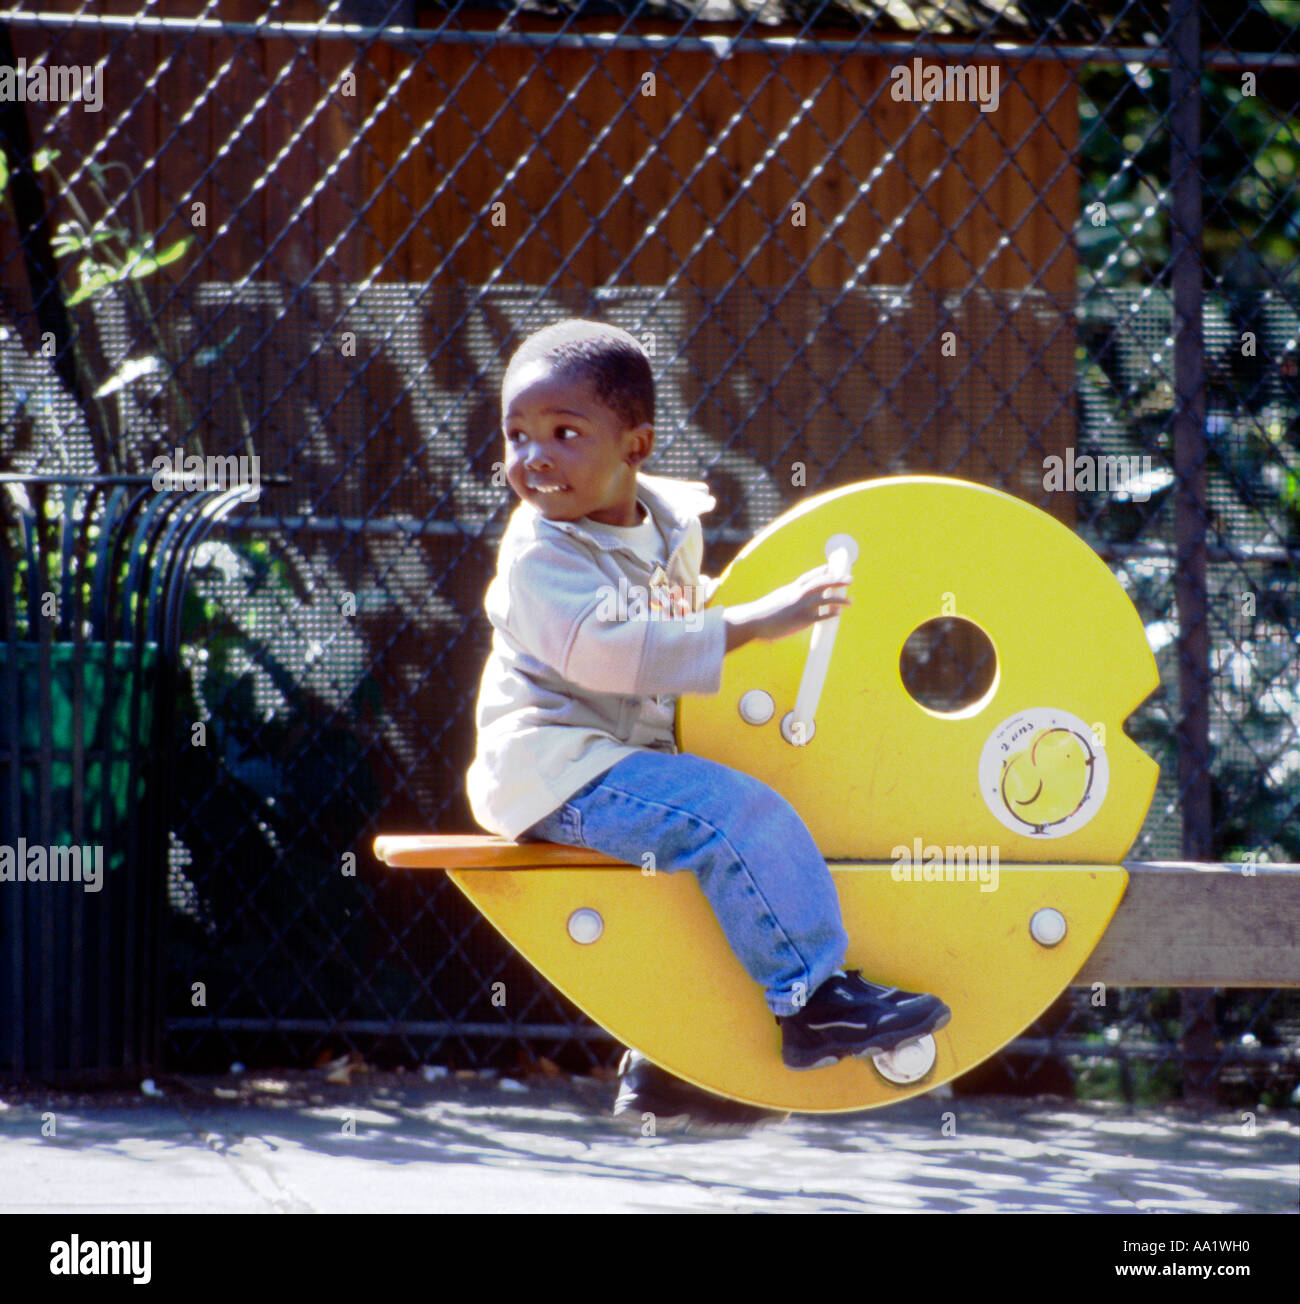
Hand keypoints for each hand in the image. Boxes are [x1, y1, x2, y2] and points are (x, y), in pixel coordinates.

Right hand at [724, 563, 851, 649]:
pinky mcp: (801, 620)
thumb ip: (786, 600)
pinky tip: (838, 613)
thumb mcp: (775, 601)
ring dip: (839, 598)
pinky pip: (821, 615)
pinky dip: (831, 613)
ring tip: (850, 600)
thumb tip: (791, 605)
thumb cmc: (761, 614)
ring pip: (825, 598)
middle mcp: (797, 595)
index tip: (831, 567)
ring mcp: (800, 606)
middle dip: (836, 580)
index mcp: (790, 589)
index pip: (809, 577)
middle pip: (821, 583)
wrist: (752, 621)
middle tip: (850, 578)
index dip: (821, 571)